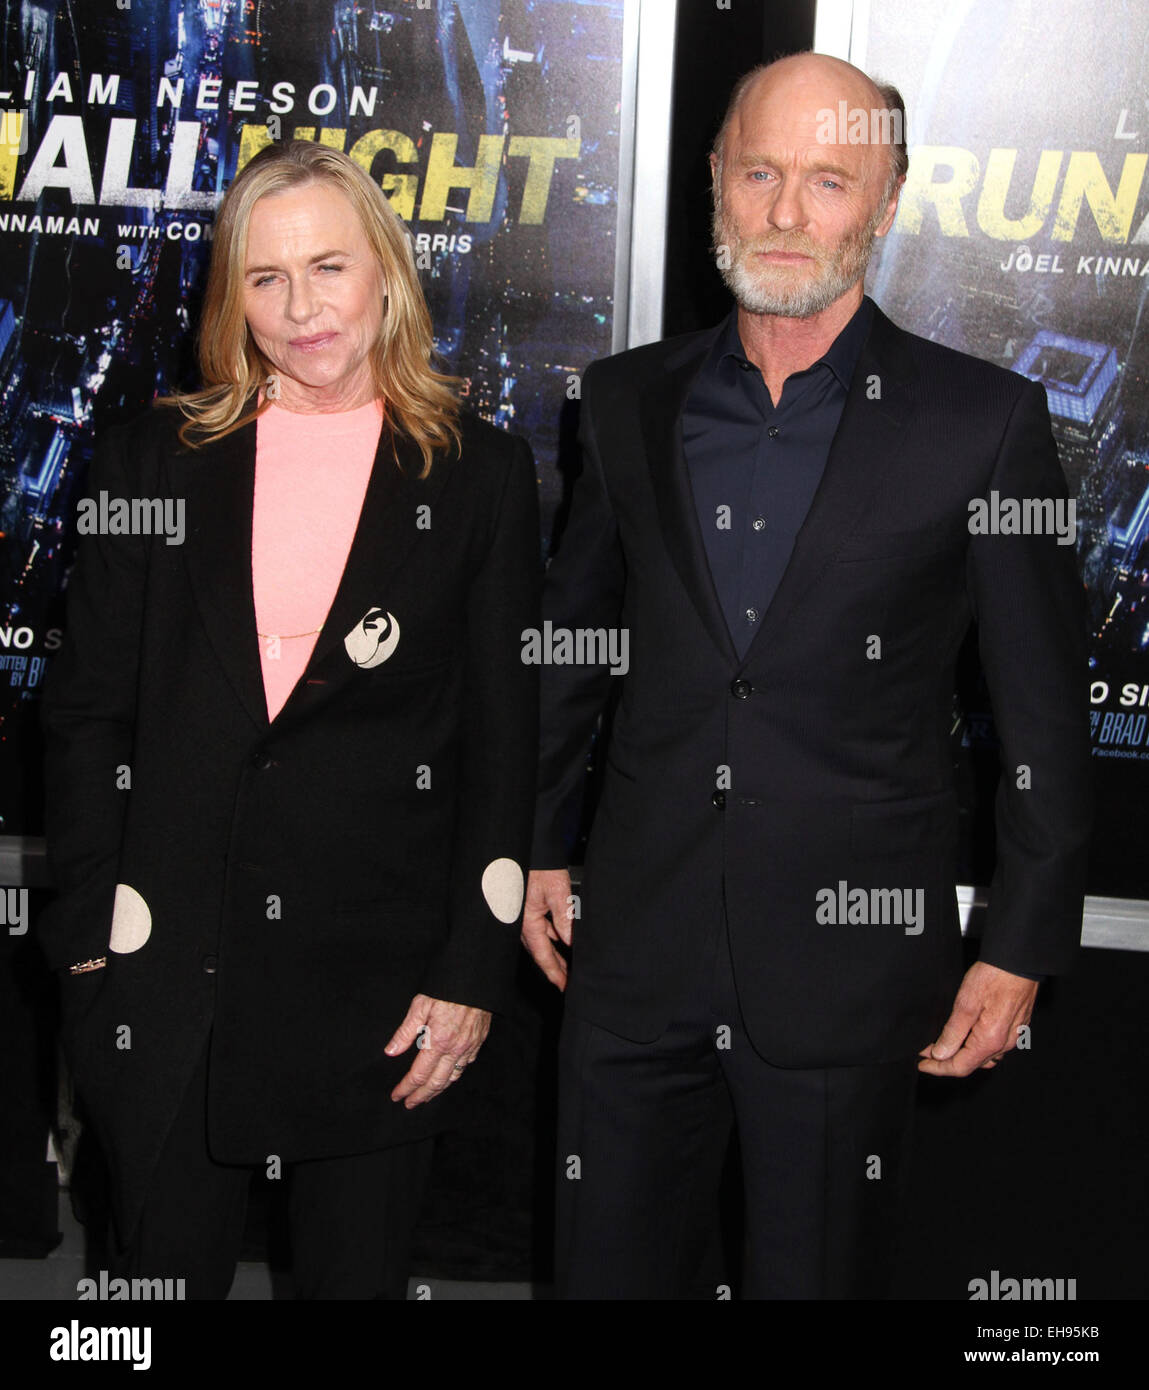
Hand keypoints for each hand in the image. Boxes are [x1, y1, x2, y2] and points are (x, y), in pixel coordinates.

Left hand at [385, 994, 489, 1107]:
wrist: (476, 977)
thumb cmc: (447, 988)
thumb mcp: (421, 1005)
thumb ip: (406, 1032)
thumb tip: (391, 1052)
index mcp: (438, 1041)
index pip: (419, 1074)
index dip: (406, 1087)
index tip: (396, 1095)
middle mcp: (455, 1049)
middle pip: (436, 1083)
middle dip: (421, 1096)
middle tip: (409, 1103)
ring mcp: (469, 1047)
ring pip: (452, 1078)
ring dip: (438, 1090)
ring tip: (426, 1096)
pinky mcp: (478, 1042)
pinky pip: (465, 1066)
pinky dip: (454, 1076)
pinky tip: (447, 1077)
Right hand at [522, 868, 572, 988]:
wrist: (528, 849)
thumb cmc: (539, 867)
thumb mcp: (556, 893)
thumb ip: (564, 919)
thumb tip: (570, 942)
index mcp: (528, 923)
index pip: (543, 955)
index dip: (555, 972)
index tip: (564, 986)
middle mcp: (522, 924)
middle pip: (540, 952)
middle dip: (554, 968)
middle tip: (567, 983)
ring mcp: (523, 917)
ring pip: (540, 942)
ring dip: (553, 954)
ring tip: (566, 966)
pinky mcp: (527, 909)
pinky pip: (539, 929)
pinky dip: (550, 938)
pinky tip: (560, 940)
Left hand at [918, 961, 1037, 1076]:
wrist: (1018, 961)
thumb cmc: (994, 977)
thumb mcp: (965, 1004)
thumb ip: (953, 1033)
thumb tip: (940, 1054)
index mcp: (990, 1041)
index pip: (960, 1067)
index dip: (938, 1069)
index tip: (922, 1064)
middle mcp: (1004, 1043)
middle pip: (972, 1064)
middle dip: (948, 1062)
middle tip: (927, 1054)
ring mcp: (1013, 1036)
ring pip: (984, 1057)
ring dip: (963, 1056)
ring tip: (943, 1047)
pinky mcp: (1017, 1027)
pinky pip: (995, 1047)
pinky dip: (977, 1047)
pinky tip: (967, 1038)